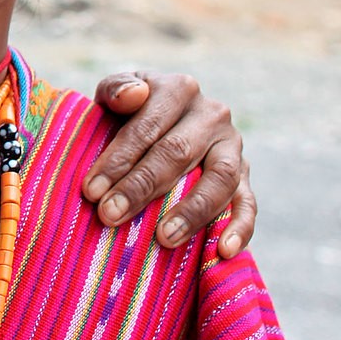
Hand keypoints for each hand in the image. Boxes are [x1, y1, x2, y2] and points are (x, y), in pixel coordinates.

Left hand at [86, 71, 254, 257]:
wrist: (167, 124)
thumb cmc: (132, 114)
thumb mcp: (118, 95)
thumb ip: (117, 89)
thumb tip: (133, 94)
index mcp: (179, 89)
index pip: (147, 127)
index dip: (119, 159)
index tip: (92, 191)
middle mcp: (211, 115)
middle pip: (177, 152)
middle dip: (141, 187)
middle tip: (111, 215)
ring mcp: (232, 147)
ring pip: (219, 179)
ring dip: (191, 211)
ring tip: (164, 238)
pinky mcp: (246, 177)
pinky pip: (248, 203)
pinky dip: (240, 227)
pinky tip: (223, 250)